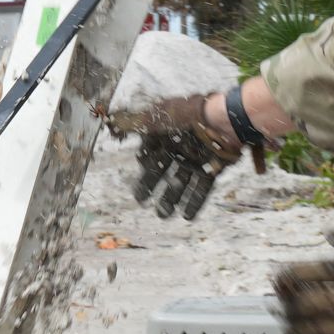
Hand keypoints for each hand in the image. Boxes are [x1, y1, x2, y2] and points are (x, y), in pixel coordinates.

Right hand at [123, 89, 261, 220]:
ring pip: (181, 181)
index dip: (144, 172)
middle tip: (142, 203)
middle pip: (163, 170)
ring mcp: (197, 157)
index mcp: (166, 135)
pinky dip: (195, 202)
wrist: (223, 121)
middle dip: (152, 187)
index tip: (138, 191)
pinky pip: (202, 187)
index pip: (150, 156)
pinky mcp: (214, 166)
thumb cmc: (187, 117)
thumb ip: (133, 124)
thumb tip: (111, 123)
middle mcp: (180, 147)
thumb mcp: (155, 119)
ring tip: (164, 215)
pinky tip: (186, 216)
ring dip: (172, 199)